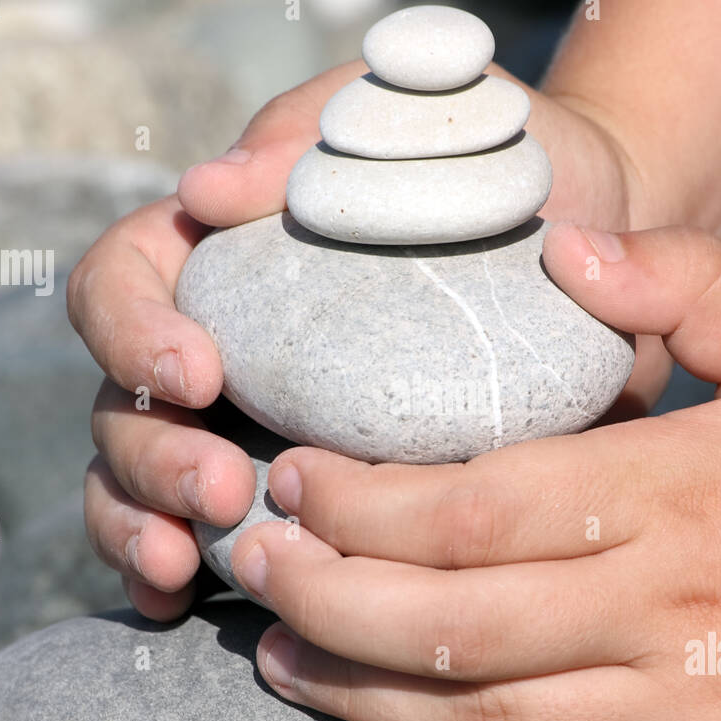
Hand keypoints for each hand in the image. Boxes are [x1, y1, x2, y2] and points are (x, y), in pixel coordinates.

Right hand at [70, 61, 673, 616]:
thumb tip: (205, 189)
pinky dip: (181, 572)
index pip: (124, 281)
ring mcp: (254, 423)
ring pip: (143, 481)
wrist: (596, 227)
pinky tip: (185, 599)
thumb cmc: (494, 159)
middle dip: (150, 457)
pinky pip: (214, 539)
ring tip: (182, 565)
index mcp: (226, 253)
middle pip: (125, 402)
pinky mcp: (306, 489)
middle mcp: (226, 343)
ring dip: (141, 526)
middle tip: (220, 494)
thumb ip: (305, 141)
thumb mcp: (407, 120)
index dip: (133, 331)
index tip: (200, 374)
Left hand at [226, 224, 720, 720]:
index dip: (359, 501)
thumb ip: (689, 284)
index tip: (291, 483)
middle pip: (447, 616)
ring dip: (356, 694)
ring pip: (480, 718)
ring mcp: (686, 716)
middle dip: (323, 592)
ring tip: (277, 657)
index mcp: (678, 492)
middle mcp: (665, 608)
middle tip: (253, 564)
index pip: (473, 504)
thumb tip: (565, 253)